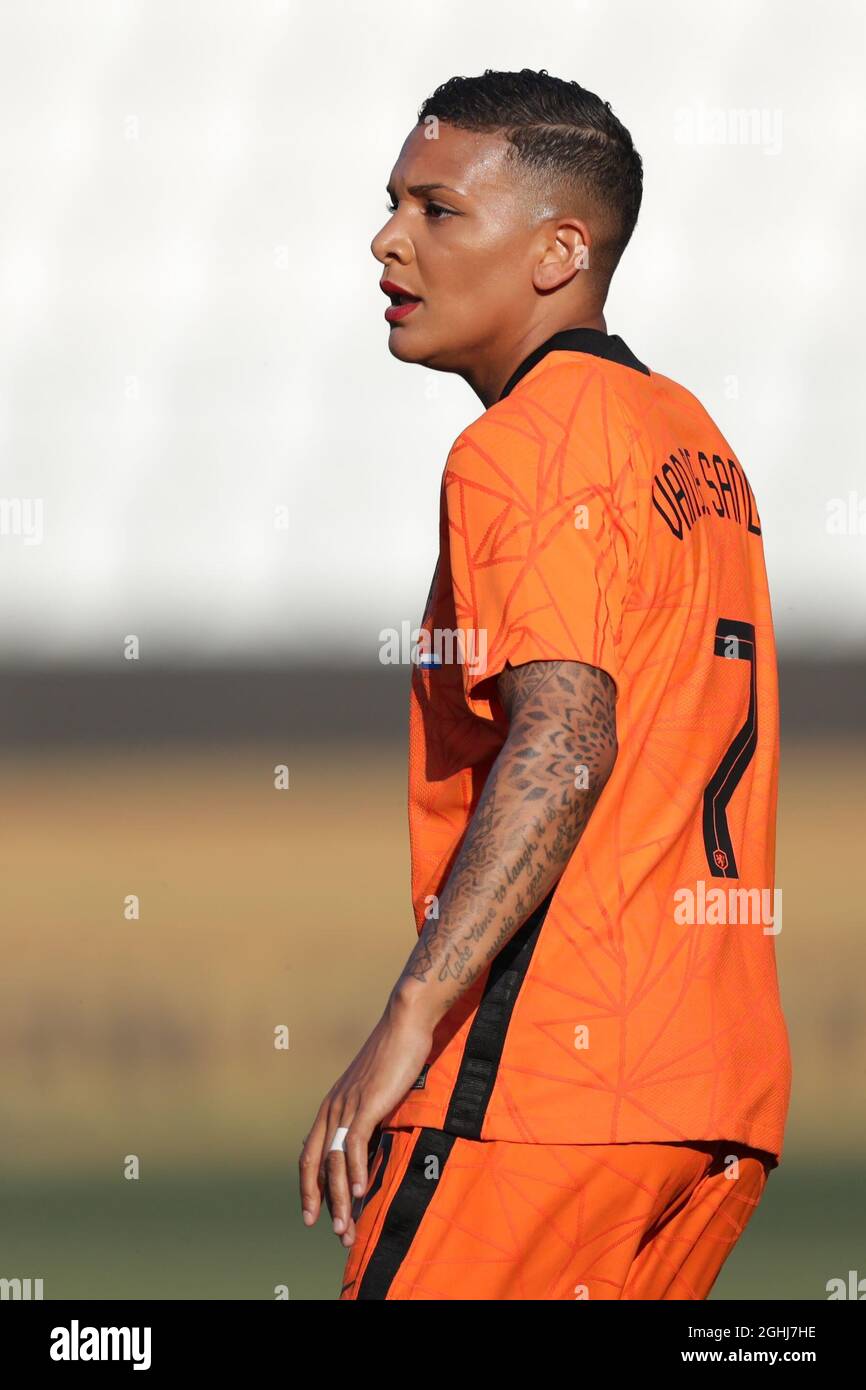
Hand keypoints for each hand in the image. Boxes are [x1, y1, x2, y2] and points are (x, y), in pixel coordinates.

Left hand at [299, 996, 433, 1247]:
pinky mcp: (366, 1103)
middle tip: (330, 1231)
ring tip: (346, 1227)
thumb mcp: (375, 1090)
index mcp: (331, 1107)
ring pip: (334, 1162)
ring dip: (340, 1198)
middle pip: (316, 1164)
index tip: (312, 1215)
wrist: (404, 1024)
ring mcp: (347, 1106)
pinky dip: (356, 1172)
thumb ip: (368, 1114)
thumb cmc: (394, 1055)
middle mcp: (332, 1109)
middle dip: (320, 1201)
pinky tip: (361, 1192)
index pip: (310, 1154)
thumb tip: (371, 1139)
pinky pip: (354, 1145)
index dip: (309, 1187)